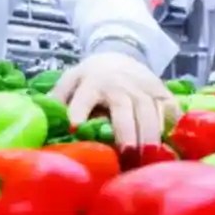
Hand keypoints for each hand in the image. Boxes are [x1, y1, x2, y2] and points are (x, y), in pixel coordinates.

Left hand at [49, 53, 180, 149]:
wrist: (118, 54)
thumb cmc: (89, 78)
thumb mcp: (69, 82)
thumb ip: (57, 102)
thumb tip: (42, 124)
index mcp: (91, 83)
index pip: (83, 97)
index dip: (79, 110)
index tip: (74, 127)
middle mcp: (118, 84)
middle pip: (124, 107)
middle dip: (126, 131)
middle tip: (127, 156)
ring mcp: (143, 87)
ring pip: (150, 111)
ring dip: (150, 136)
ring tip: (148, 160)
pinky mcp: (161, 92)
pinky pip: (170, 110)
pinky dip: (171, 127)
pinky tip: (172, 147)